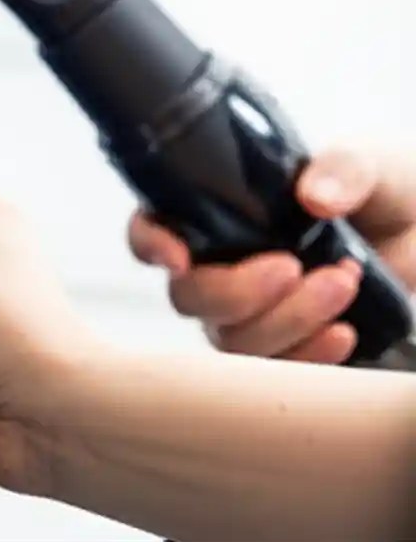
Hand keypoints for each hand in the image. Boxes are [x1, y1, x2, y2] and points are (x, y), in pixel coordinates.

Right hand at [128, 148, 415, 362]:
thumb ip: (345, 168)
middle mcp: (221, 266)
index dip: (151, 245)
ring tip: (343, 283)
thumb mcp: (376, 167)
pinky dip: (308, 357)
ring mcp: (251, 314)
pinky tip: (345, 331)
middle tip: (293, 266)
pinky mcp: (288, 351)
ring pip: (231, 341)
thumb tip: (313, 195)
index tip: (178, 255)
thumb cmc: (390, 196)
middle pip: (188, 297)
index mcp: (218, 213)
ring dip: (286, 320)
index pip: (152, 231)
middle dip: (236, 290)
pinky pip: (275, 374)